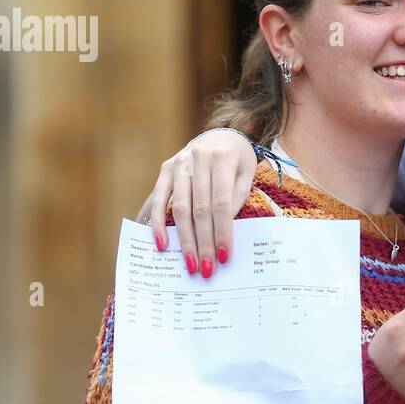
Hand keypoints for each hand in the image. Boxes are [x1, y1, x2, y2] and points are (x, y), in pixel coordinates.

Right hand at [139, 130, 256, 277]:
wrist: (220, 136)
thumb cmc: (238, 160)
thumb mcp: (247, 174)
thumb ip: (237, 198)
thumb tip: (223, 232)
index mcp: (223, 158)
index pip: (221, 203)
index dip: (222, 231)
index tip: (223, 256)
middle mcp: (198, 158)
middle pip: (199, 209)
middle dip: (203, 241)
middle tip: (205, 268)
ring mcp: (179, 163)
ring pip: (179, 207)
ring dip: (183, 238)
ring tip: (189, 262)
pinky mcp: (165, 169)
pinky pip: (158, 199)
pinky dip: (157, 223)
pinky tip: (161, 244)